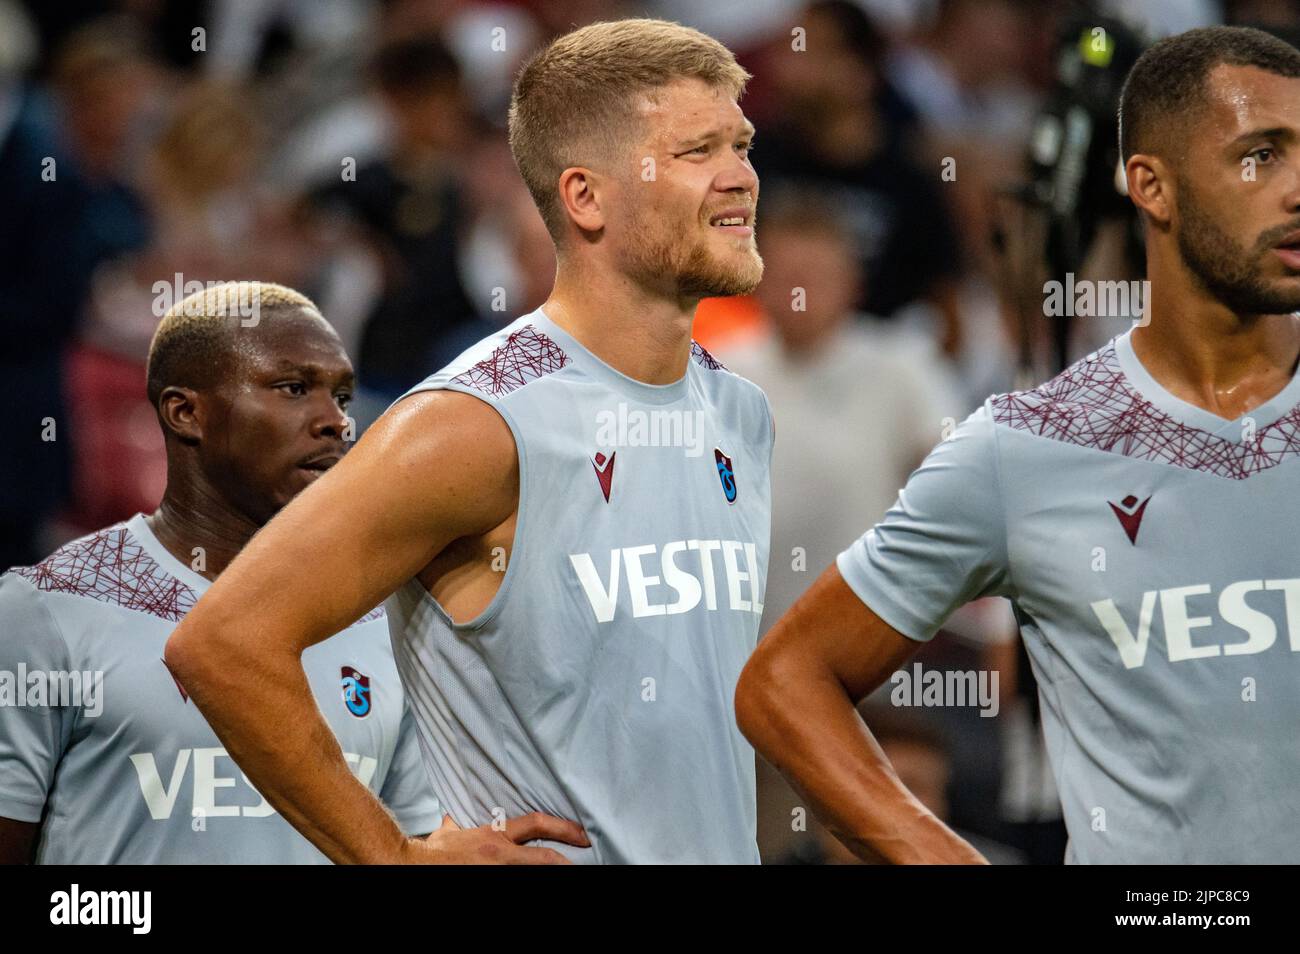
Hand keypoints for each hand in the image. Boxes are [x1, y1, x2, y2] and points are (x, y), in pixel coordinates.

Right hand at [400, 812, 590, 863]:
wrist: (410, 864)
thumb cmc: (431, 853)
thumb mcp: (449, 832)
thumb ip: (457, 823)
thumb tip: (454, 817)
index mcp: (495, 835)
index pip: (536, 823)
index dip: (563, 827)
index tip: (581, 834)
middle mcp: (500, 854)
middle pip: (543, 857)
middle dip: (566, 862)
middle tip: (586, 862)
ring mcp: (496, 872)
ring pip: (533, 873)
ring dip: (550, 872)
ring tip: (569, 872)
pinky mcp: (487, 882)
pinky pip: (514, 883)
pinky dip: (528, 880)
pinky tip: (541, 880)